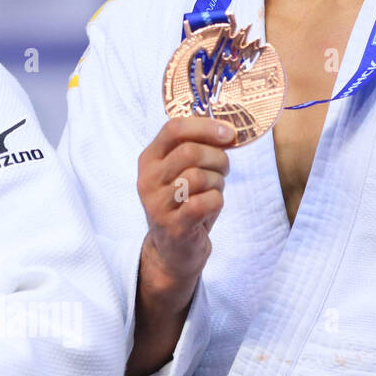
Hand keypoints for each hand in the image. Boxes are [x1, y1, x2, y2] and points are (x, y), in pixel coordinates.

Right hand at [137, 116, 235, 301]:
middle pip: (190, 151)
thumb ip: (195, 147)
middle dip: (217, 158)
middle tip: (223, 169)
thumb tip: (227, 129)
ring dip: (217, 182)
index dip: (206, 126)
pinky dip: (217, 201)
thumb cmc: (183, 203)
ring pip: (199, 176)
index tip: (228, 133)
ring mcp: (157, 203)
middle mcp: (147, 179)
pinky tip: (210, 207)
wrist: (173, 249)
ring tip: (213, 190)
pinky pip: (207, 202)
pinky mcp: (173, 225)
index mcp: (149, 159)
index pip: (173, 128)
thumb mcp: (181, 171)